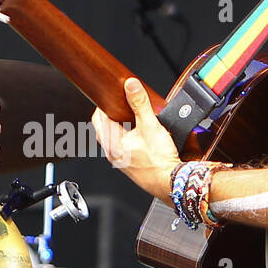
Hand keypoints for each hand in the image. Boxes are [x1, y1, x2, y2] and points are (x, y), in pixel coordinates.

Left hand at [91, 77, 179, 201]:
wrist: (169, 181)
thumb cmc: (159, 160)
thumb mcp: (150, 125)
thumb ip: (140, 103)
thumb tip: (131, 85)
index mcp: (112, 143)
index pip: (98, 118)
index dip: (103, 105)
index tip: (111, 97)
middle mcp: (112, 153)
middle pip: (103, 128)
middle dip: (110, 115)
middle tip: (120, 105)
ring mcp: (119, 161)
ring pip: (112, 139)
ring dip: (118, 127)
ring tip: (130, 119)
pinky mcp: (128, 166)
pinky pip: (121, 148)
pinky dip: (125, 138)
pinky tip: (138, 136)